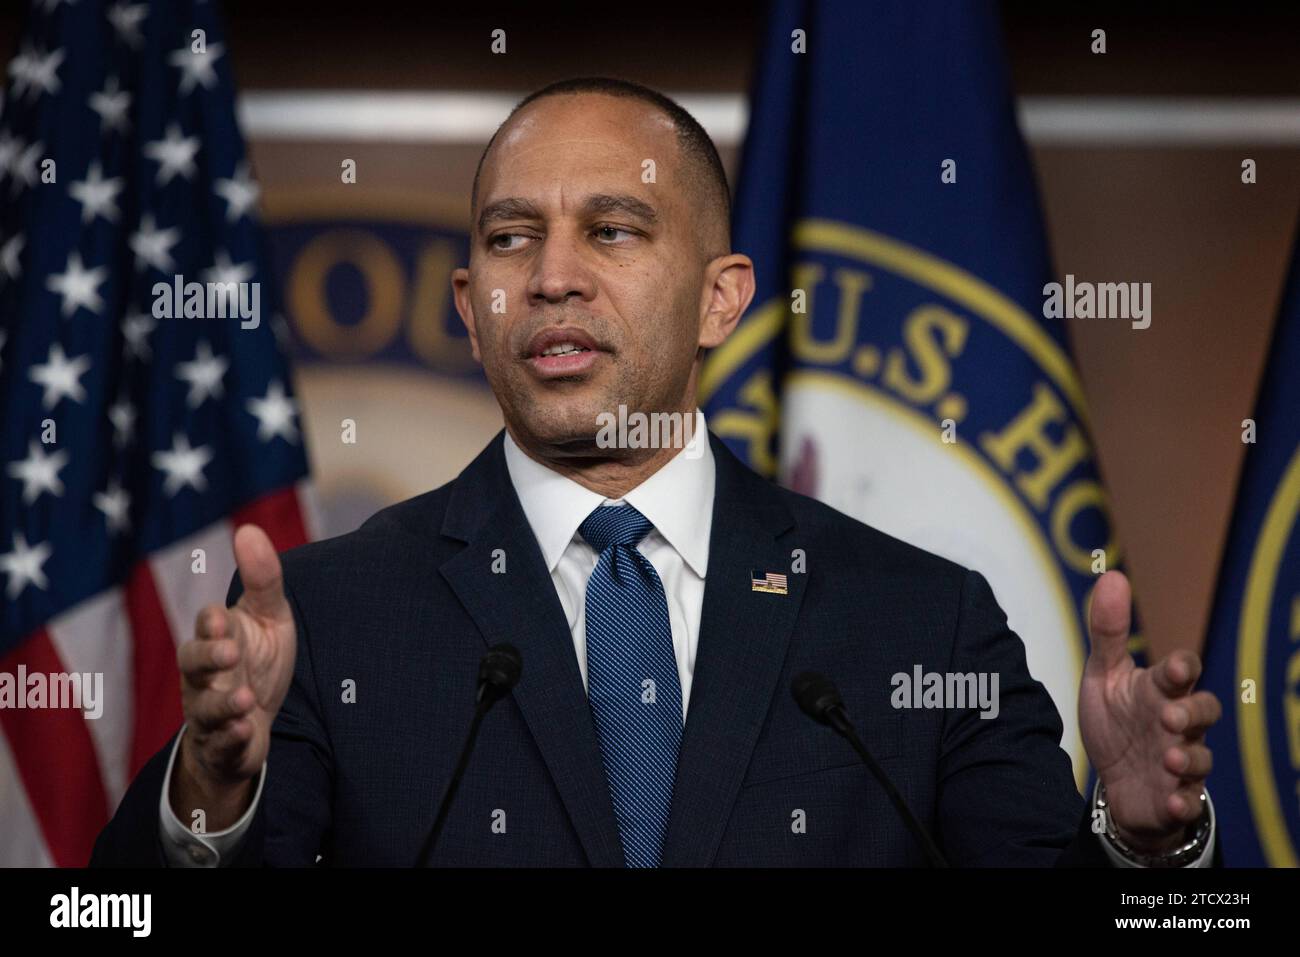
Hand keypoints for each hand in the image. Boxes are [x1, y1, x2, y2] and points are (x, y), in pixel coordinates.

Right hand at [172, 524, 296, 826]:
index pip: (207, 627)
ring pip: (205, 709)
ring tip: (246, 699)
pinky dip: (231, 739)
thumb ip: (263, 579)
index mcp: (216, 640)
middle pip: (192, 665)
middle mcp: (204, 676)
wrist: (253, 723)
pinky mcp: (223, 745)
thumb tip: (248, 529)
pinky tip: (246, 732)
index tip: (221, 618)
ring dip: (224, 704)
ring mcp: (210, 712)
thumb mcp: (269, 618)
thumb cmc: (257, 661)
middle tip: (230, 654)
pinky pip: (221, 745)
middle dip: (208, 658)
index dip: (212, 624)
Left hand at [1077, 570, 1220, 852]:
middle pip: (1203, 712)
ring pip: (1199, 758)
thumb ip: (1108, 631)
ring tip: (1167, 760)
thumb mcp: (1104, 675)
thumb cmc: (1116, 720)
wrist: (1115, 779)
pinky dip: (1182, 802)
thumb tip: (1112, 576)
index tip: (1175, 668)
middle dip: (1192, 714)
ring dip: (1187, 760)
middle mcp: (1177, 723)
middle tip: (1169, 717)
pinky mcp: (1174, 796)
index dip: (1183, 668)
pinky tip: (1171, 800)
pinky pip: (1188, 801)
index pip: (1183, 671)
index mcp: (1160, 690)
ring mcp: (1179, 761)